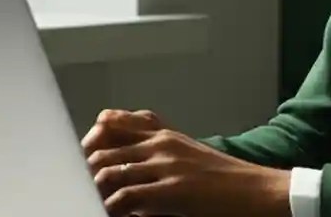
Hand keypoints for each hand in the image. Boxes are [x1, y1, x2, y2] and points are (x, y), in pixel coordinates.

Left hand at [86, 117, 290, 216]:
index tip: (77, 162)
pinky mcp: (171, 190)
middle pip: (102, 148)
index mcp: (164, 134)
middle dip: (82, 170)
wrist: (257, 190)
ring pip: (107, 172)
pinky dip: (110, 208)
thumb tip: (128, 160)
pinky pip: (125, 197)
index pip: (111, 124)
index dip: (88, 143)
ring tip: (84, 201)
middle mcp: (161, 144)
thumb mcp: (188, 154)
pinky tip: (108, 214)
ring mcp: (165, 165)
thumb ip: (159, 149)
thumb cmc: (225, 179)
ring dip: (91, 190)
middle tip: (73, 187)